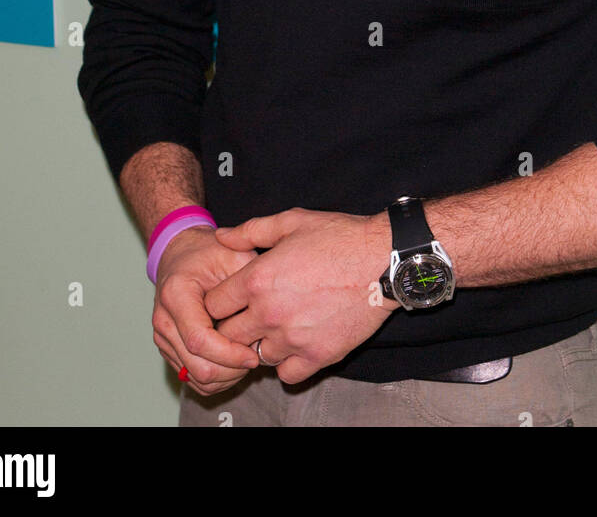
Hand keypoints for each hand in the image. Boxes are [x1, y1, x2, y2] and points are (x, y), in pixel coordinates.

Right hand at [152, 225, 260, 395]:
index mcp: (176, 295)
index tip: (253, 353)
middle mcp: (164, 321)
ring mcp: (163, 338)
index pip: (199, 340)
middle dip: (231, 370)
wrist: (182, 253)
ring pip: (195, 378)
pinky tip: (234, 361)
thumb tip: (264, 314)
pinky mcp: (169, 349)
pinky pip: (192, 378)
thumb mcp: (233, 254)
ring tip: (247, 357)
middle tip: (256, 357)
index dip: (229, 354)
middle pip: (197, 367)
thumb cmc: (207, 252)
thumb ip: (247, 280)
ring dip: (226, 377)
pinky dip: (216, 378)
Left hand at [205, 207, 398, 383]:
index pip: (213, 305)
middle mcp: (269, 313)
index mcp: (257, 279)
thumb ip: (251, 231)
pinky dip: (287, 363)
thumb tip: (221, 237)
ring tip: (278, 327)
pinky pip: (286, 375)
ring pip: (256, 356)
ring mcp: (293, 338)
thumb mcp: (292, 221)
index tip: (232, 297)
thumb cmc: (339, 236)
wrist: (383, 260)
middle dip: (235, 325)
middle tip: (250, 315)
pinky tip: (296, 344)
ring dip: (262, 344)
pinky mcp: (317, 356)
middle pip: (228, 335)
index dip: (219, 300)